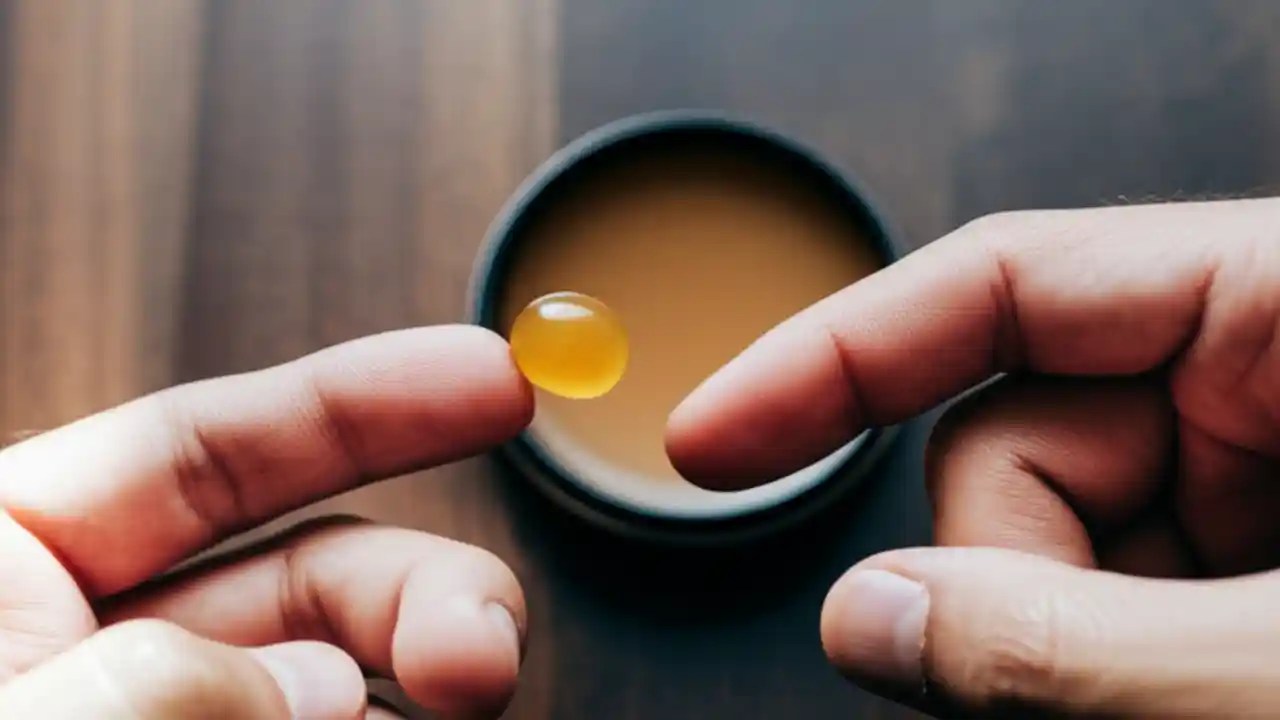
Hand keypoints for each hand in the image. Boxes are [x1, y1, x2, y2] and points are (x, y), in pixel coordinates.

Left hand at [0, 326, 532, 718]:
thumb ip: (152, 682)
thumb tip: (320, 687)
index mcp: (8, 567)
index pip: (207, 445)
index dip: (364, 400)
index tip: (494, 375)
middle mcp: (104, 647)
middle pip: (314, 573)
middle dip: (425, 588)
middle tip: (480, 646)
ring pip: (343, 678)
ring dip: (421, 683)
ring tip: (453, 702)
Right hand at [667, 199, 1279, 717]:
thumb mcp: (1279, 666)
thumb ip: (1070, 640)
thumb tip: (866, 619)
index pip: (1006, 280)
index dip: (836, 354)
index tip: (712, 436)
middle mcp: (1255, 384)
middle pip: (1007, 437)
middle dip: (1003, 568)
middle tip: (1082, 681)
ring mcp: (1244, 488)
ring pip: (1031, 539)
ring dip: (1045, 638)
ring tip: (1167, 701)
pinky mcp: (1228, 579)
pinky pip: (1084, 601)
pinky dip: (1076, 666)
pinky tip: (1159, 699)